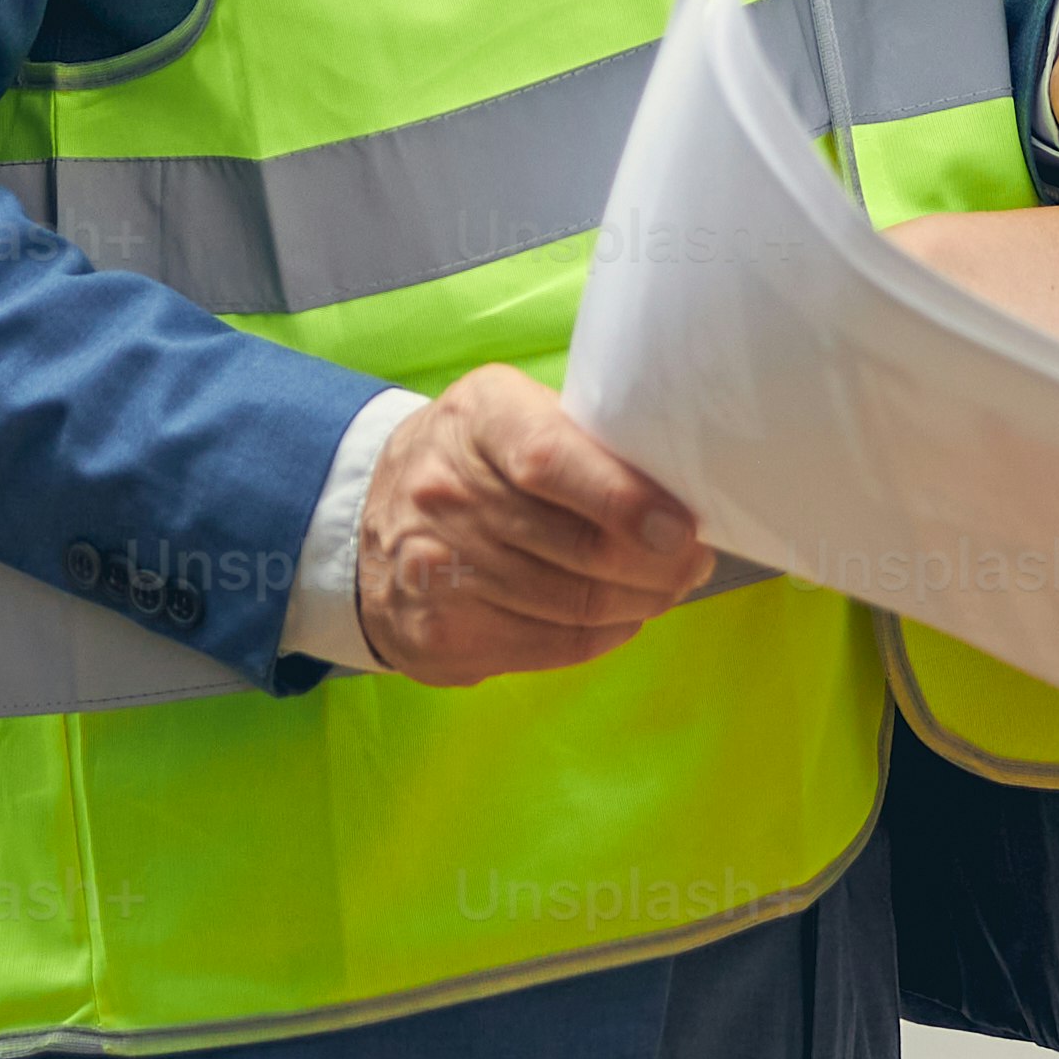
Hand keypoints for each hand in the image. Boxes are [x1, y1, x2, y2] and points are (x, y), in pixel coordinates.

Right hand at [354, 363, 709, 683]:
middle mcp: (445, 494)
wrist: (366, 517)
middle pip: (577, 548)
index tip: (682, 527)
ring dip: (641, 602)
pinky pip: (552, 646)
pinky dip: (605, 634)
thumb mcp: (515, 412)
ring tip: (667, 586)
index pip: (550, 460)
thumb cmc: (473, 458)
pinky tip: (622, 614)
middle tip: (692, 560)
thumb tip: (678, 488)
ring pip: (574, 606)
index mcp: (479, 419)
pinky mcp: (441, 635)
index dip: (625, 500)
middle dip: (658, 564)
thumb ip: (585, 439)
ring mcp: (436, 571)